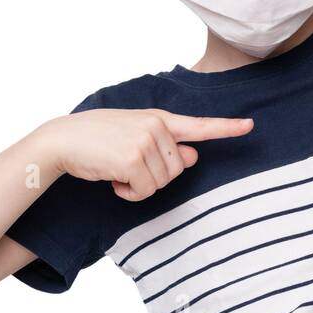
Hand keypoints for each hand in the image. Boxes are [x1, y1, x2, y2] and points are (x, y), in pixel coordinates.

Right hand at [39, 109, 253, 200]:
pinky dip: (129, 193)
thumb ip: (166, 145)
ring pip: (163, 183)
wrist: (62, 140)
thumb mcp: (136, 136)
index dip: (226, 128)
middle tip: (128, 166)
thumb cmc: (98, 140)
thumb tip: (193, 158)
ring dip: (140, 186)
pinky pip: (146, 191)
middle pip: (178, 170)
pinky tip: (113, 179)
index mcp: (160, 118)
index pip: (199, 125)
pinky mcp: (133, 159)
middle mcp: (157, 126)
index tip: (250, 126)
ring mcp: (146, 141)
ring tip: (117, 170)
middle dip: (155, 176)